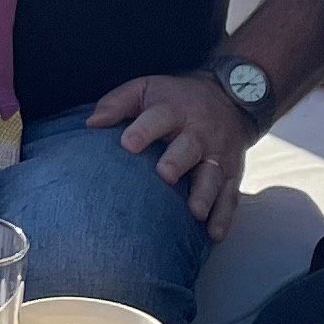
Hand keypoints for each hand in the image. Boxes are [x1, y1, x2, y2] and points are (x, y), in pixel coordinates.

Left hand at [92, 71, 249, 236]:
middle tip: (165, 176)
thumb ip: (118, 103)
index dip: (144, 130)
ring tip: (195, 213)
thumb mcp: (146, 88)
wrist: (229, 98)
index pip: (159, 118)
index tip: (127, 144)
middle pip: (189, 147)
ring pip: (213, 175)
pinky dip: (223, 217)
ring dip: (205, 194)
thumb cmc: (175, 99)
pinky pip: (230, 197)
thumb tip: (91, 124)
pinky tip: (214, 235)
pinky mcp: (232, 174)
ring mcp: (217, 156)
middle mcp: (199, 133)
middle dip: (177, 162)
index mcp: (175, 110)